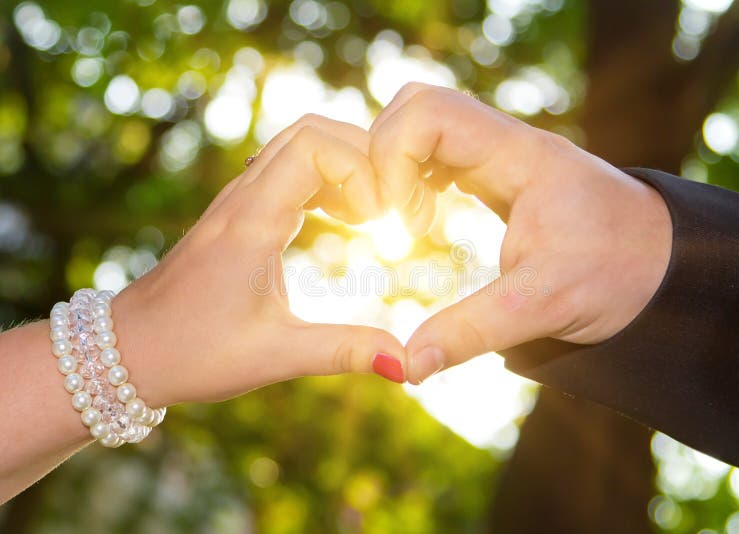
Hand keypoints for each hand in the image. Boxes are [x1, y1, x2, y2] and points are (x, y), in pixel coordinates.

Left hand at [113, 115, 406, 406]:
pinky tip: (343, 218)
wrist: (129, 348)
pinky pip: (288, 167)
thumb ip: (343, 353)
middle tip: (386, 208)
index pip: (315, 146)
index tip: (379, 217)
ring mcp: (238, 199)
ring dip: (344, 164)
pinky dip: (326, 177)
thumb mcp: (275, 357)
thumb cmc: (192, 353)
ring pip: (298, 142)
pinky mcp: (239, 211)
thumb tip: (405, 365)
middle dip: (362, 155)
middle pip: (311, 129)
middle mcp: (242, 198)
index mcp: (250, 223)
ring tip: (371, 213)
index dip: (360, 168)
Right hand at [370, 83, 671, 383]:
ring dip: (398, 165)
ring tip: (408, 221)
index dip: (392, 156)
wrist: (667, 267)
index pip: (429, 113)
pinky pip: (440, 151)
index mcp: (518, 156)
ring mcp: (502, 154)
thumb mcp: (544, 305)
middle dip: (384, 154)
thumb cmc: (622, 273)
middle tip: (392, 213)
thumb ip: (471, 332)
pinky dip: (415, 177)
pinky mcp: (500, 174)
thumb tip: (407, 366)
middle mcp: (506, 143)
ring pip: (425, 123)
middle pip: (417, 104)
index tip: (399, 216)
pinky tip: (423, 220)